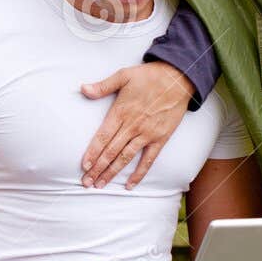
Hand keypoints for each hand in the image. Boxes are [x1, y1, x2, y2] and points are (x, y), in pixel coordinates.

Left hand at [80, 61, 194, 188]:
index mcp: (121, 112)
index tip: (84, 166)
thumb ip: (103, 86)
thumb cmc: (149, 76)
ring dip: (112, 172)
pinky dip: (139, 174)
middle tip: (86, 182)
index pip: (103, 137)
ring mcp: (147, 134)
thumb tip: (83, 89)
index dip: (92, 153)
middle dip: (97, 168)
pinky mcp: (160, 138)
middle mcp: (132, 126)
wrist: (178, 78)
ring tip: (101, 185)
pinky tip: (130, 185)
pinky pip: (148, 160)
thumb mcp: (124, 75)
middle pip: (111, 151)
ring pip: (125, 158)